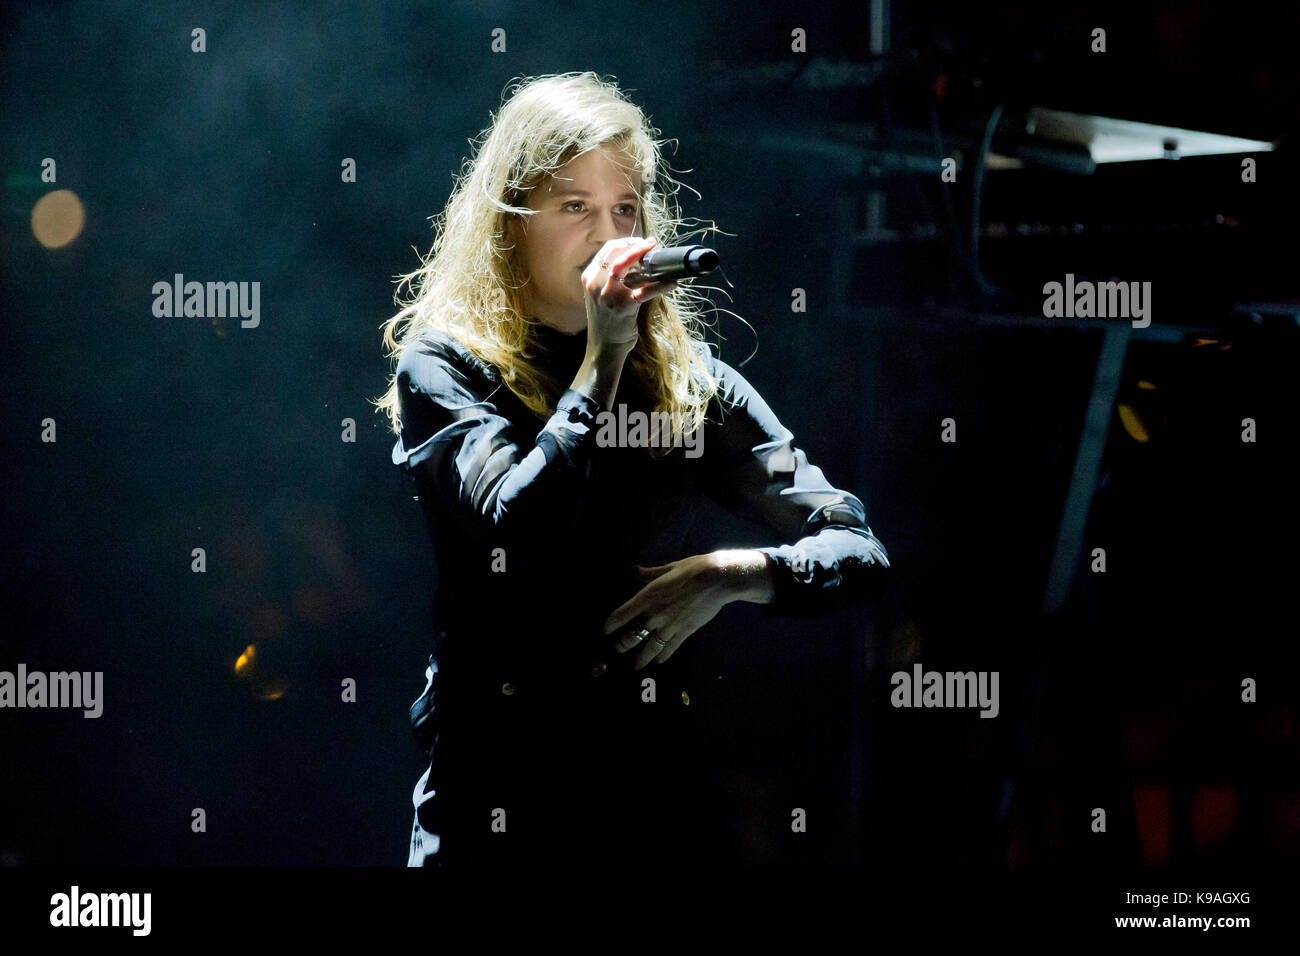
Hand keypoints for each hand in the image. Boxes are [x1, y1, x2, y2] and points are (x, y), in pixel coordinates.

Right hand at [581, 236, 677, 351]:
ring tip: (660, 257)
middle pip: (616, 253)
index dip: (627, 242)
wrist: (604, 346)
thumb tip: (638, 260)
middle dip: (636, 245)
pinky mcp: (623, 307)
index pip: (608, 250)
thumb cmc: (608, 319)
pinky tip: (671, 283)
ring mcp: (608, 295)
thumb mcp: (601, 295)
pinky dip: (661, 285)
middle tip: (652, 245)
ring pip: (625, 266)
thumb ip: (611, 278)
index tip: (641, 241)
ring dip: (645, 257)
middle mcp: (595, 284)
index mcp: (589, 277)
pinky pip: (645, 290)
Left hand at [601, 553, 734, 670]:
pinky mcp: (685, 632)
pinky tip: (660, 661)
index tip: (605, 632)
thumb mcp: (668, 568)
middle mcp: (655, 614)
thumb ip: (650, 573)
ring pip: (650, 647)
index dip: (610, 625)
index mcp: (648, 596)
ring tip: (636, 666)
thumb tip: (636, 570)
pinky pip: (670, 648)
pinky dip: (664, 656)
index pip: (621, 615)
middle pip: (633, 636)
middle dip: (623, 645)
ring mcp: (670, 625)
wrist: (716, 580)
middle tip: (618, 649)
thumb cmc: (692, 569)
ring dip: (642, 658)